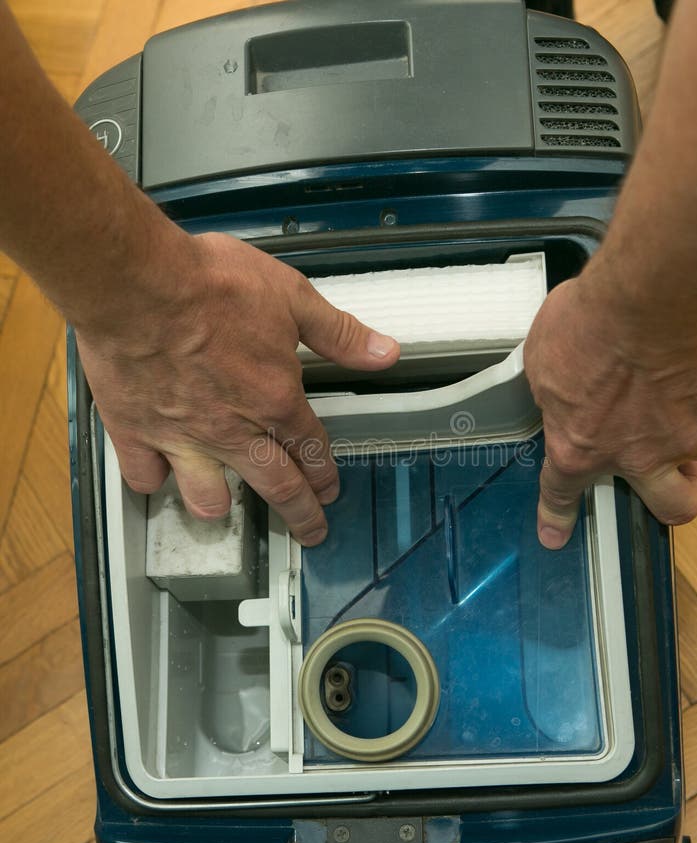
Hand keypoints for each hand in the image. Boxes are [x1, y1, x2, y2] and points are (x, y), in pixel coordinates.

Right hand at [76, 231, 399, 545]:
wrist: (137, 281)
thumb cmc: (213, 284)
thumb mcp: (292, 297)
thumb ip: (339, 333)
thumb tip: (386, 354)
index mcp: (275, 399)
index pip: (310, 448)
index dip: (325, 474)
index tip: (331, 490)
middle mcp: (233, 430)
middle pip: (277, 486)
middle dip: (301, 515)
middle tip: (312, 532)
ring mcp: (183, 437)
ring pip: (208, 497)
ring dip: (222, 508)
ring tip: (228, 510)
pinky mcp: (135, 431)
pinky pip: (146, 476)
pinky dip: (154, 481)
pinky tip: (159, 475)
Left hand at [523, 273, 696, 548]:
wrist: (651, 297)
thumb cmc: (590, 323)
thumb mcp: (542, 358)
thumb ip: (553, 389)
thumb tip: (559, 387)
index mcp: (579, 446)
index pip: (562, 491)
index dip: (557, 517)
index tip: (555, 536)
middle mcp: (637, 455)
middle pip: (672, 506)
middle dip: (675, 501)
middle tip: (670, 478)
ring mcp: (685, 435)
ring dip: (690, 430)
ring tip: (676, 391)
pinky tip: (692, 360)